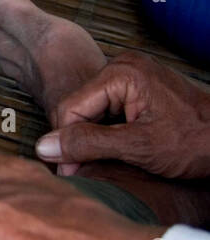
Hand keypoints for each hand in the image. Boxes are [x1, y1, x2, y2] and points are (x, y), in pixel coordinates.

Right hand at [37, 50, 209, 178]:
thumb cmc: (198, 142)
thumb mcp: (138, 147)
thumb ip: (89, 144)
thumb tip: (45, 147)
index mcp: (122, 73)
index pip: (71, 107)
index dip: (65, 142)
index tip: (69, 173)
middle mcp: (124, 66)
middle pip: (80, 107)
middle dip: (78, 140)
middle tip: (83, 172)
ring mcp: (133, 75)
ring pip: (92, 110)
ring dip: (92, 138)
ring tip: (100, 164)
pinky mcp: (139, 87)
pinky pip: (108, 108)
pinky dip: (107, 131)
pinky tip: (113, 150)